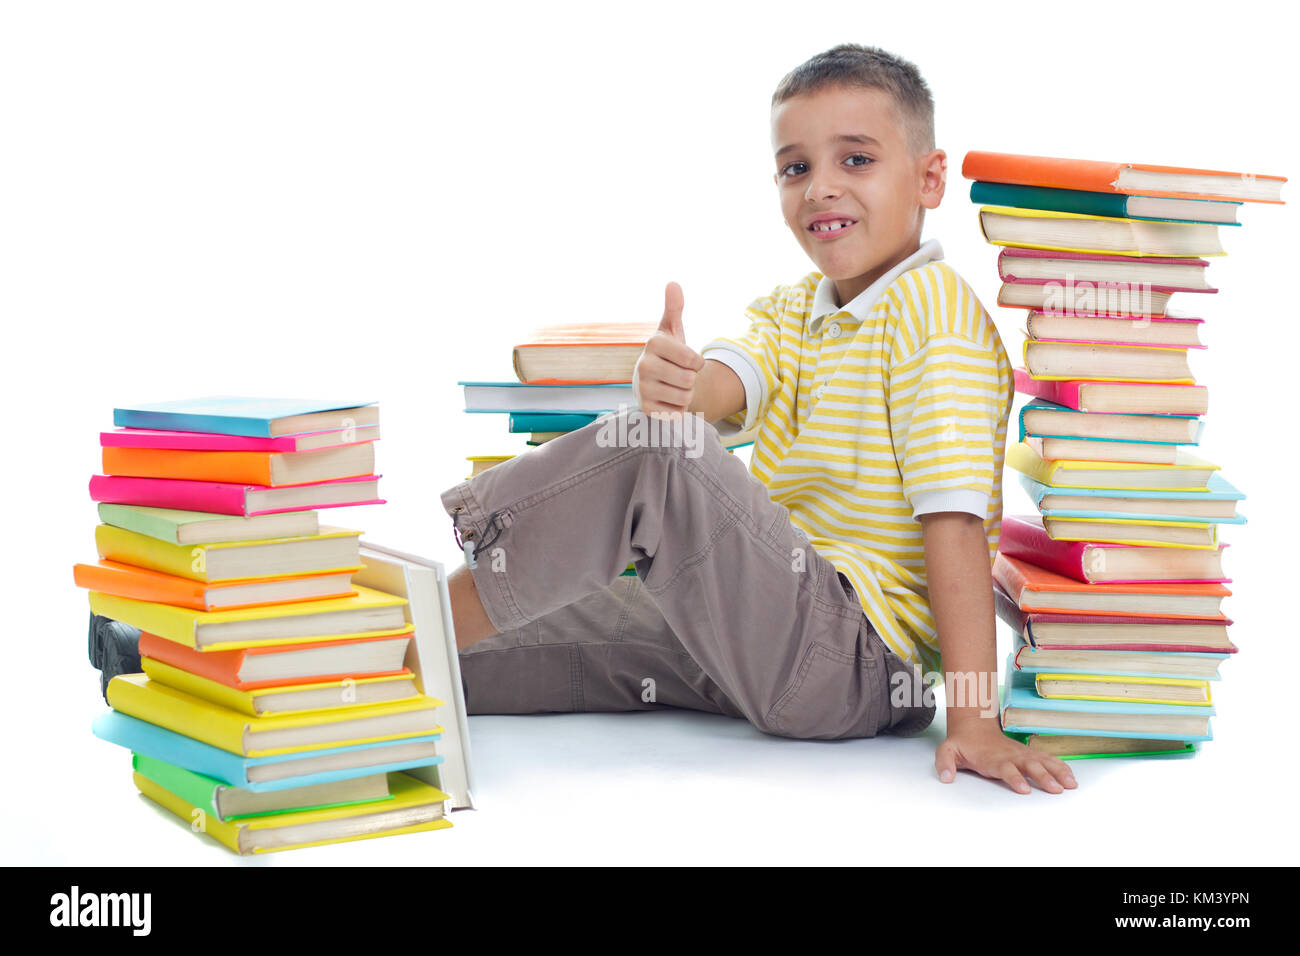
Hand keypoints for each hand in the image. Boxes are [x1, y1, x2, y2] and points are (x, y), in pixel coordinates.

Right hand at [633, 282, 704, 417]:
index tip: (689, 360)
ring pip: (685, 397)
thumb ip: (674, 307)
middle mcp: (643, 366)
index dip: (697, 362)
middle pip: (689, 380)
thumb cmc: (668, 353)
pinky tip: (668, 400)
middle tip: (680, 375)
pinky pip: (677, 413)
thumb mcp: (672, 329)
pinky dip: (678, 409)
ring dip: (686, 395)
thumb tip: (673, 283)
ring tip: (674, 387)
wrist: (653, 380)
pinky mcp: (645, 409)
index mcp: (653, 343)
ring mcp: (642, 389)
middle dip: (691, 380)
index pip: (692, 359)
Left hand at [935, 718, 1077, 794]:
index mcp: (993, 758)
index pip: (1005, 769)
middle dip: (1042, 777)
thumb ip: (944, 763)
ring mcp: (1021, 754)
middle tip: (1055, 789)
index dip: (1014, 778)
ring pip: (1042, 761)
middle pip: (1029, 766)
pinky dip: (1060, 767)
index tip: (1024, 789)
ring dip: (1057, 772)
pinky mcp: (1028, 754)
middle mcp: (1010, 756)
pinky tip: (1071, 777)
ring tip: (1070, 784)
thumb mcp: (947, 751)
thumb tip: (946, 778)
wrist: (974, 725)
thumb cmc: (963, 743)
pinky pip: (1047, 759)